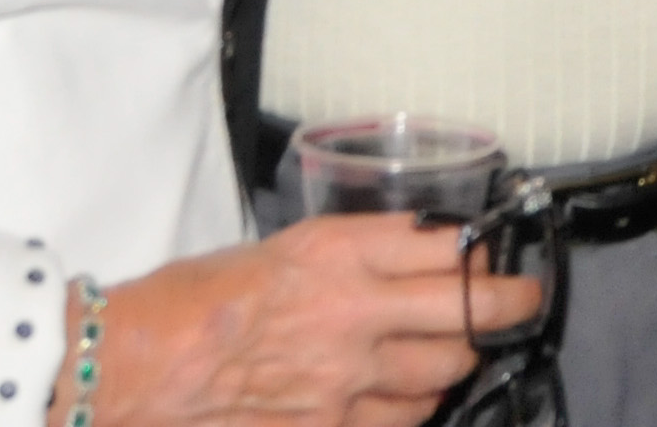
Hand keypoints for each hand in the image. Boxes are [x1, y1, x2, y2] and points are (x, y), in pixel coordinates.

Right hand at [99, 215, 481, 426]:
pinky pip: (406, 418)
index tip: (495, 256)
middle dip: (509, 305)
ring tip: (455, 348)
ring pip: (446, 369)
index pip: (445, 245)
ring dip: (459, 357)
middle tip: (520, 302)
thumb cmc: (194, 299)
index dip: (482, 252)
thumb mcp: (277, 249)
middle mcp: (352, 312)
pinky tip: (411, 394)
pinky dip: (418, 404)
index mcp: (335, 253)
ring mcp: (344, 379)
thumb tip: (415, 252)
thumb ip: (352, 253)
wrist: (137, 366)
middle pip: (468, 309)